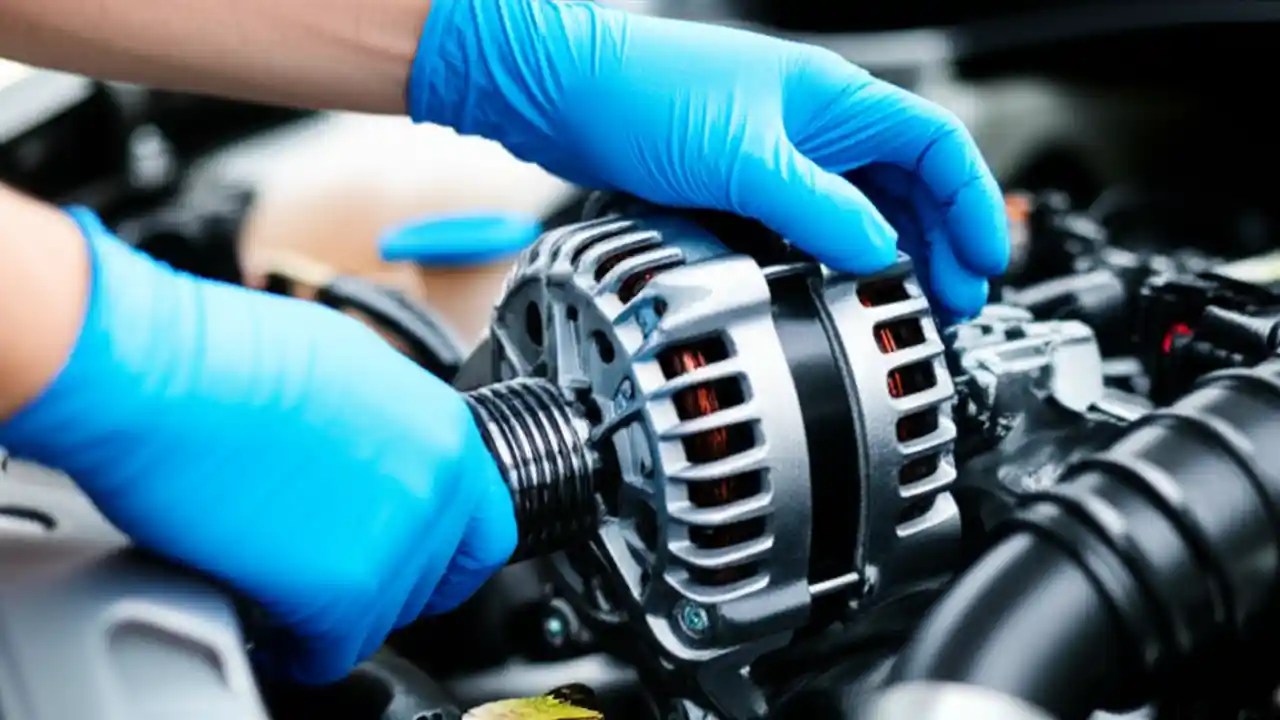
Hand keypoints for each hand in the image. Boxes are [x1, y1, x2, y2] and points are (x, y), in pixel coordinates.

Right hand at [0, 209, 515, 683]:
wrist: (159, 371)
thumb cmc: (228, 355)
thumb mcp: (351, 369)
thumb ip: (391, 426)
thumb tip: (383, 461)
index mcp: (445, 431)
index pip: (486, 530)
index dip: (443, 556)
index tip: (411, 566)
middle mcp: (437, 488)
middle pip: (432, 579)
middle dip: (381, 583)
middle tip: (330, 573)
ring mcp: (396, 541)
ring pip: (384, 619)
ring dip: (339, 615)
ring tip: (289, 590)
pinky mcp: (342, 591)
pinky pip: (335, 652)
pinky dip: (302, 649)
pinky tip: (273, 623)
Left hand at [408, 0, 1008, 317]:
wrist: (558, 93)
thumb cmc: (641, 93)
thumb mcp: (743, 158)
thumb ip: (818, 210)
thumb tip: (877, 257)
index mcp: (835, 99)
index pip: (937, 148)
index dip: (972, 205)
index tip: (986, 260)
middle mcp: (815, 124)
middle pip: (906, 186)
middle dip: (936, 243)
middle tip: (948, 302)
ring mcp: (779, 154)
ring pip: (859, 208)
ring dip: (886, 255)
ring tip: (900, 305)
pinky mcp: (740, 183)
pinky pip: (809, 223)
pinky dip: (831, 257)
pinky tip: (830, 288)